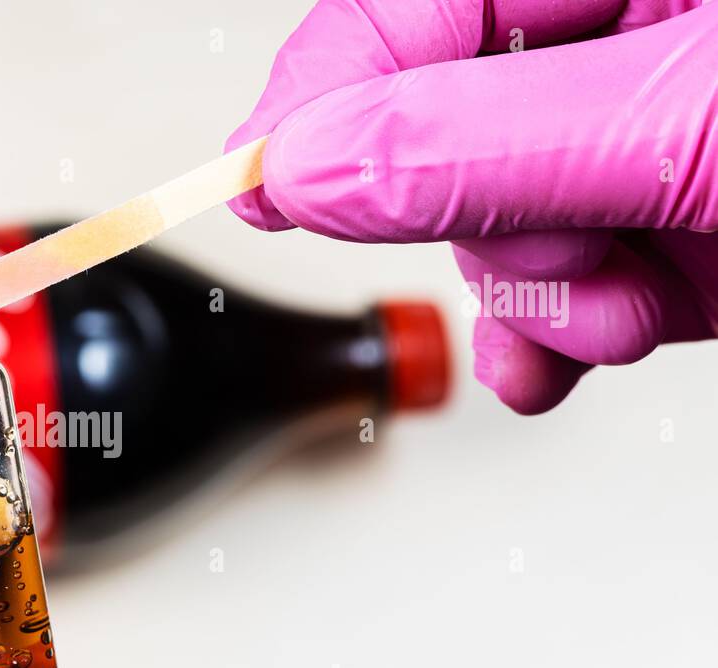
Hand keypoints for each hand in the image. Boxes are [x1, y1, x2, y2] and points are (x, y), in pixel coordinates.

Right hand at [227, 1, 717, 413]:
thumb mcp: (689, 128)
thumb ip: (487, 143)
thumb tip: (312, 166)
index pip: (411, 8)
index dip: (322, 93)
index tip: (259, 180)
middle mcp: (621, 56)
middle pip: (440, 130)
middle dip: (477, 222)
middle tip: (552, 247)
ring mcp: (638, 152)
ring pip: (490, 231)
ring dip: (532, 302)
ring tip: (612, 313)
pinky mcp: (660, 239)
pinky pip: (553, 295)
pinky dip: (545, 344)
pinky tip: (551, 364)